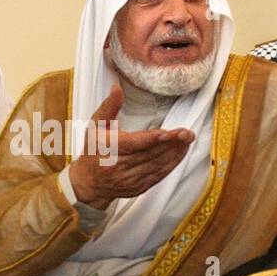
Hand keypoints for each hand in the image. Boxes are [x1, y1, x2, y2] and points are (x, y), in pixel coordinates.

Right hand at [67, 85, 194, 209]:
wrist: (89, 183)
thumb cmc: (92, 151)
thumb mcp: (95, 126)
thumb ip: (108, 107)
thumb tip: (116, 88)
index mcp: (108, 149)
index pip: (133, 144)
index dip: (151, 139)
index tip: (167, 133)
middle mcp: (119, 167)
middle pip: (149, 154)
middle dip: (170, 144)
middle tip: (186, 133)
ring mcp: (130, 179)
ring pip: (156, 165)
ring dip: (174, 153)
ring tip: (187, 140)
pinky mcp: (139, 187)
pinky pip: (159, 175)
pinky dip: (171, 164)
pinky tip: (180, 153)